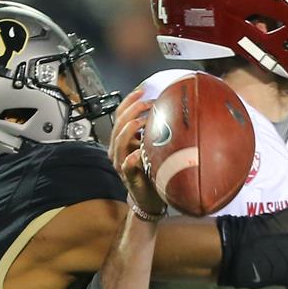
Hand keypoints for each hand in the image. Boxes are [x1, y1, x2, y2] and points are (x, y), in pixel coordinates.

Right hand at [108, 87, 164, 217]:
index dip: (129, 101)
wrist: (149, 198)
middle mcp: (117, 150)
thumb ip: (154, 131)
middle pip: (119, 124)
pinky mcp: (129, 176)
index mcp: (122, 140)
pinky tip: (139, 152)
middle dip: (133, 110)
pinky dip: (132, 157)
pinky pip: (127, 165)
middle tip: (149, 103)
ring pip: (119, 141)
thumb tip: (170, 110)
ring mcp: (121, 163)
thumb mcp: (152, 146)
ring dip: (131, 127)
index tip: (142, 90)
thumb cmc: (151, 171)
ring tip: (144, 120)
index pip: (120, 114)